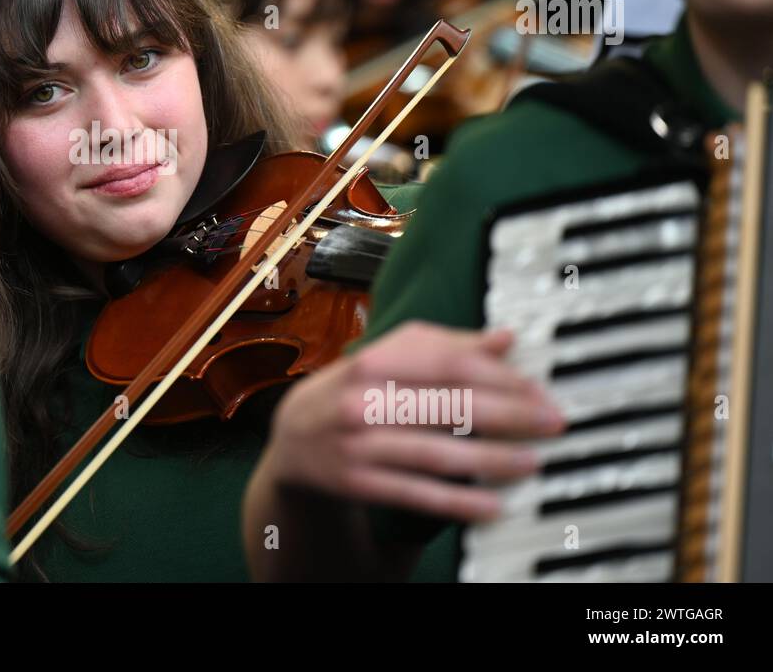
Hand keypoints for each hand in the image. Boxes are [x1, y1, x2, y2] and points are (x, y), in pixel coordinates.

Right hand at [259, 321, 564, 521]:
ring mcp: (358, 443)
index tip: (538, 390)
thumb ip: (445, 347)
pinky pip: (416, 493)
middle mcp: (363, 400)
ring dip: (491, 460)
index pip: (449, 365)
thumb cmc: (353, 390)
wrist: (292, 438)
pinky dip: (457, 501)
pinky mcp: (356, 482)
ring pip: (436, 453)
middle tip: (551, 423)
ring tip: (531, 463)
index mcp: (374, 360)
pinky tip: (493, 505)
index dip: (500, 377)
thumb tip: (504, 338)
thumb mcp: (389, 357)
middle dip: (509, 416)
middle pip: (449, 406)